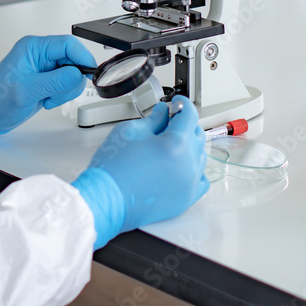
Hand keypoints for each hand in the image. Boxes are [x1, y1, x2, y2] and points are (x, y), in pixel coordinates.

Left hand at [0, 35, 94, 134]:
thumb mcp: (27, 90)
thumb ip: (56, 81)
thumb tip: (79, 74)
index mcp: (34, 48)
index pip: (69, 45)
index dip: (82, 58)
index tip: (88, 74)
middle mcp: (42, 54)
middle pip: (75, 60)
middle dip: (71, 80)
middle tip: (57, 93)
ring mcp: (46, 67)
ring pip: (74, 74)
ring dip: (66, 90)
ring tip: (48, 97)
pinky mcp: (48, 79)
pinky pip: (68, 84)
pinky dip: (63, 95)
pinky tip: (48, 99)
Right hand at [71, 96, 208, 248]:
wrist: (105, 203)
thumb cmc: (112, 171)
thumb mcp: (129, 132)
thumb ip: (153, 119)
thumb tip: (164, 113)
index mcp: (175, 145)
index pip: (189, 115)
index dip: (182, 104)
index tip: (176, 103)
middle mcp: (188, 165)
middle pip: (197, 134)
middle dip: (185, 124)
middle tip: (168, 122)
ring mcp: (189, 183)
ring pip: (200, 155)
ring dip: (190, 145)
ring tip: (169, 144)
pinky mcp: (185, 199)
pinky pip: (200, 178)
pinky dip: (194, 169)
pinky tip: (181, 165)